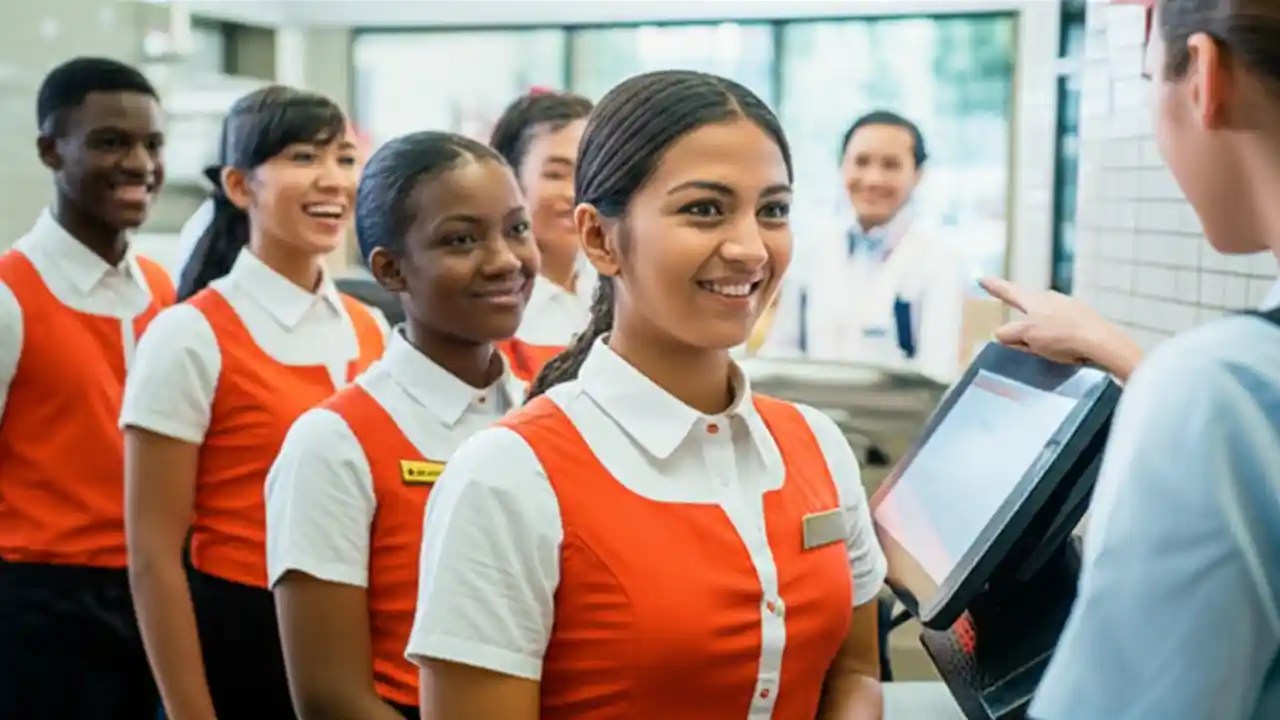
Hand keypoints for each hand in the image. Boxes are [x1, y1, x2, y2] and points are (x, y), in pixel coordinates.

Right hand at [979, 277, 1141, 380]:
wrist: (1098, 341)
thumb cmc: (1059, 336)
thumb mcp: (1026, 336)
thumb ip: (1009, 334)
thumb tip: (1001, 334)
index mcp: (1033, 300)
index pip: (1008, 292)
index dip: (994, 287)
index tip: (982, 279)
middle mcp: (1050, 298)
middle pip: (1028, 306)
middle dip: (1022, 317)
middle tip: (1020, 334)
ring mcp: (1068, 306)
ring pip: (1046, 317)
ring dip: (1041, 328)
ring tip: (1045, 348)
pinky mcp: (1083, 318)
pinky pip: (1062, 325)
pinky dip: (1057, 335)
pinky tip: (1063, 348)